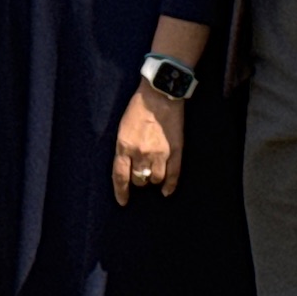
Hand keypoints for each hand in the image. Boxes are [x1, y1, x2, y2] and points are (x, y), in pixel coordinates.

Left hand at [113, 84, 183, 204]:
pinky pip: (173, 175)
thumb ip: (124, 148)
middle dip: (138, 179)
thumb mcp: (123, 128)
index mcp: (124, 146)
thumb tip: (127, 167)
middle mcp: (141, 153)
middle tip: (139, 174)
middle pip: (139, 179)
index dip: (121, 192)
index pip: (120, 176)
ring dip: (152, 180)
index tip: (123, 201)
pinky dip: (169, 186)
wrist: (160, 94)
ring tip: (152, 173)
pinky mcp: (176, 151)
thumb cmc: (138, 108)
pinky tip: (166, 191)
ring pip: (155, 179)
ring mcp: (160, 153)